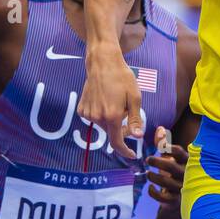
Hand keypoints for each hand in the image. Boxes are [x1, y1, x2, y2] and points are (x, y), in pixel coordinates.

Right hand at [77, 40, 141, 159]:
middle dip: (121, 129)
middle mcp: (97, 117)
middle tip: (127, 113)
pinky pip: (94, 118)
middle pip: (111, 133)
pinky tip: (104, 99)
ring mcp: (87, 113)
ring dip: (111, 119)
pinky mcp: (81, 109)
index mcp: (112, 116)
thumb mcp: (134, 97)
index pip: (117, 142)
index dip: (125, 151)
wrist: (102, 63)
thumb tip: (138, 136)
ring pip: (103, 125)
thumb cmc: (122, 78)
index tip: (132, 155)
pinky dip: (101, 113)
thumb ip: (135, 119)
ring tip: (114, 100)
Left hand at [145, 126, 187, 205]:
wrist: (183, 199)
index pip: (178, 151)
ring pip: (165, 181)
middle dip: (155, 161)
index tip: (159, 148)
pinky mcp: (176, 200)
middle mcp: (188, 174)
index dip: (167, 147)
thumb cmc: (175, 173)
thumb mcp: (172, 158)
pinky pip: (162, 197)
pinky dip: (153, 192)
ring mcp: (183, 188)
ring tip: (148, 174)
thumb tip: (160, 129)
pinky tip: (151, 187)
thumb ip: (164, 144)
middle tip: (147, 160)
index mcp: (188, 161)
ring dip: (152, 176)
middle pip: (170, 166)